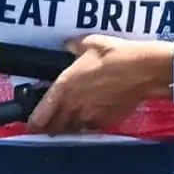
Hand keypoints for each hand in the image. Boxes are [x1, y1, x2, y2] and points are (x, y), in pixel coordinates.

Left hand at [25, 35, 171, 134]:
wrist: (142, 71)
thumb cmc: (114, 55)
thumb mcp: (88, 43)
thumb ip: (72, 47)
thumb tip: (67, 48)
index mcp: (64, 87)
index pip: (42, 112)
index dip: (34, 122)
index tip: (31, 125)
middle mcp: (73, 106)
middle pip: (54, 126)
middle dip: (49, 126)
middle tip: (47, 123)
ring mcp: (90, 116)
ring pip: (71, 130)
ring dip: (66, 128)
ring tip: (66, 122)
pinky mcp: (106, 122)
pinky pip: (89, 129)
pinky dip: (85, 126)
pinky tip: (87, 119)